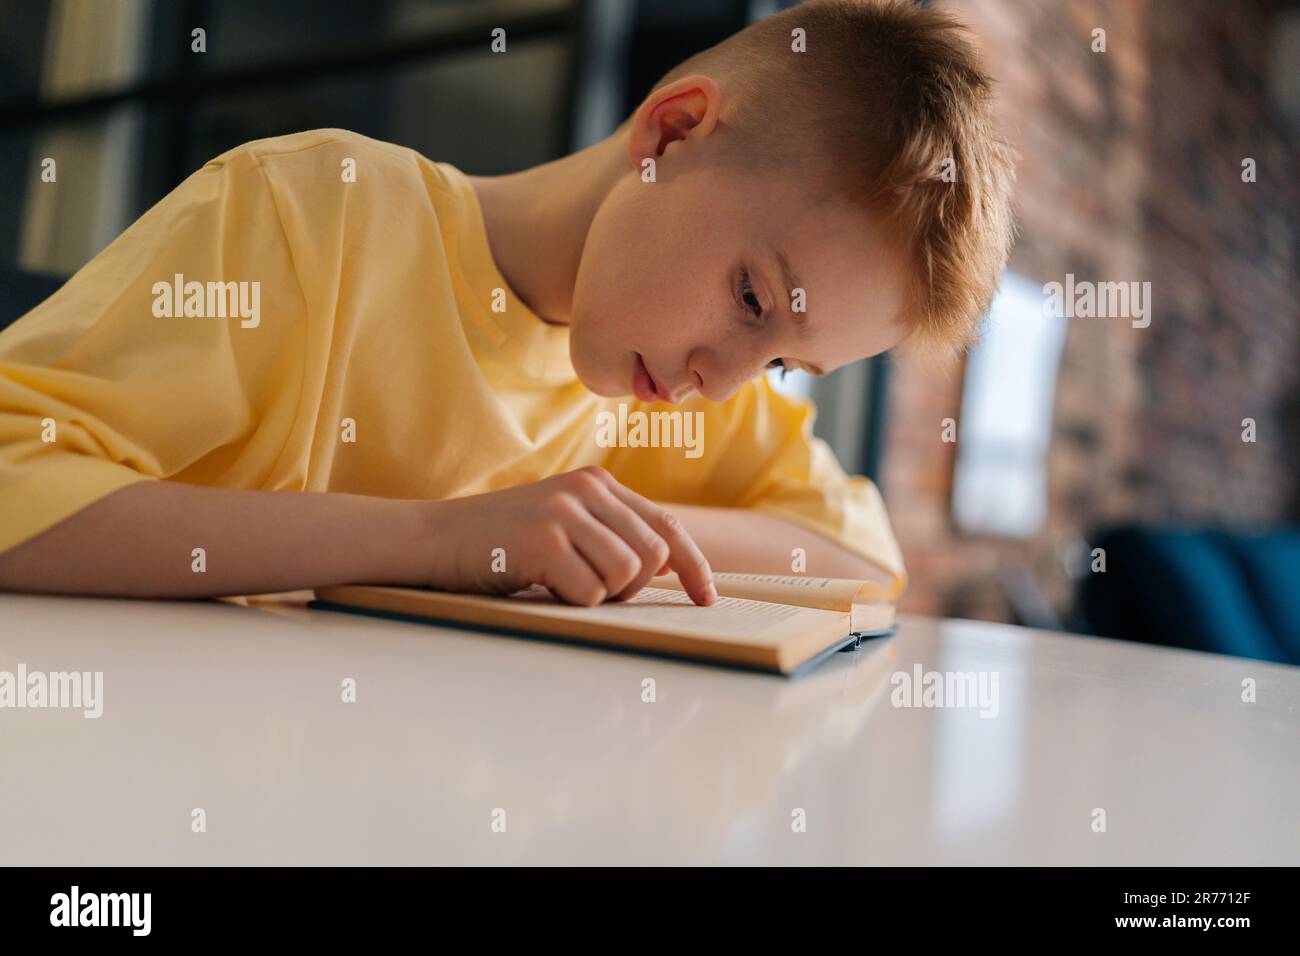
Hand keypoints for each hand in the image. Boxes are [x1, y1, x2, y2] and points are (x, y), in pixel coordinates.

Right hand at [422, 466, 715, 606]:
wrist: (434, 539)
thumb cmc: (501, 543)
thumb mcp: (563, 524)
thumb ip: (610, 534)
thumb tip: (669, 568)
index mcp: (598, 484)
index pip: (667, 526)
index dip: (694, 565)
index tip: (706, 598)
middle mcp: (587, 490)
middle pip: (653, 555)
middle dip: (631, 588)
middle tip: (589, 591)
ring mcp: (565, 512)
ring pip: (626, 574)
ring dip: (599, 595)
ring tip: (561, 585)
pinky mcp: (545, 540)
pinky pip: (590, 592)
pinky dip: (572, 602)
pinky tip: (541, 586)